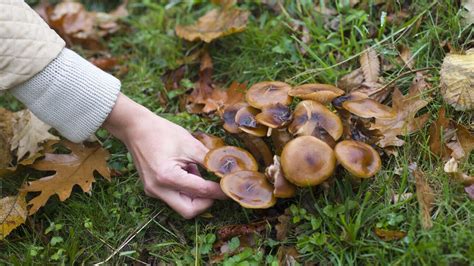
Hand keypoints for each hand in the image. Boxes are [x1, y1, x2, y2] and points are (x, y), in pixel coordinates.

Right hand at [103, 93, 226, 218]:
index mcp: (167, 177)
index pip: (201, 191)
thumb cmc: (162, 132)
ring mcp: (152, 191)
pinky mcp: (152, 189)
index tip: (232, 188)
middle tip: (217, 187)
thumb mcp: (190, 144)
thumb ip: (210, 161)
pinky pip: (173, 197)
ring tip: (195, 170)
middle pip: (189, 210)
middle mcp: (158, 189)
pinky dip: (185, 189)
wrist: (136, 128)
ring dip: (195, 194)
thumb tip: (228, 172)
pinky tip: (185, 170)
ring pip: (181, 205)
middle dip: (206, 201)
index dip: (219, 190)